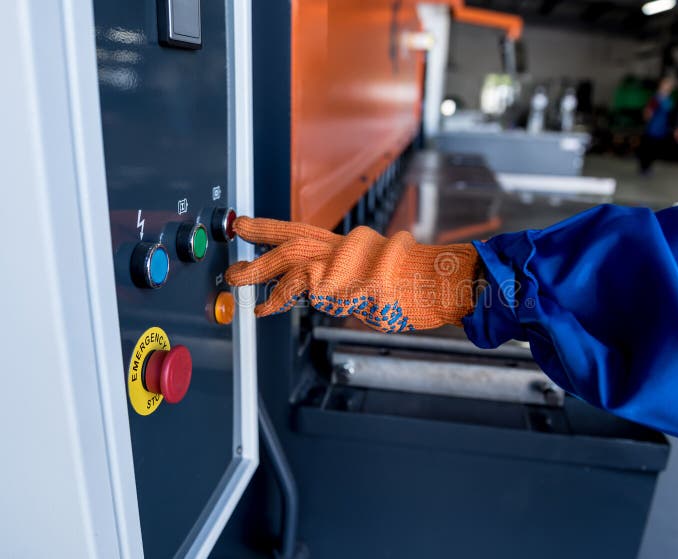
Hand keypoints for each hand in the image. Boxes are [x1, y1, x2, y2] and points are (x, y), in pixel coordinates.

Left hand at [225, 218, 479, 332]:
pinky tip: (265, 307)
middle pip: (293, 242)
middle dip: (258, 251)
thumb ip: (346, 272)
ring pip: (294, 265)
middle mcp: (346, 246)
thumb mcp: (379, 267)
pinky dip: (283, 299)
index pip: (302, 232)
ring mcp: (350, 264)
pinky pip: (309, 293)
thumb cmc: (417, 281)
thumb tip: (312, 286)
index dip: (270, 229)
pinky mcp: (353, 284)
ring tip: (240, 288)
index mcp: (349, 242)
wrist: (445, 281)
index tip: (244, 227)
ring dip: (261, 277)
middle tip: (232, 264)